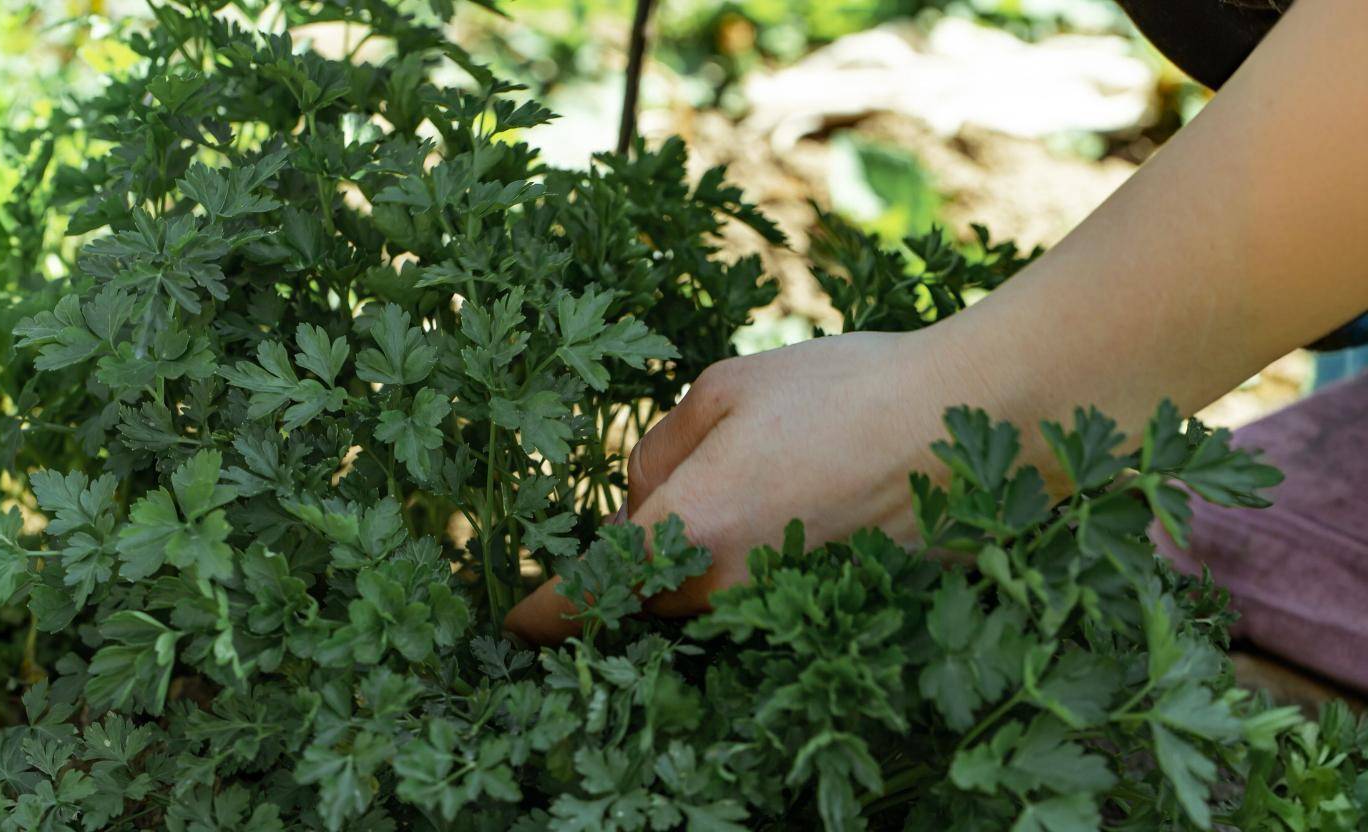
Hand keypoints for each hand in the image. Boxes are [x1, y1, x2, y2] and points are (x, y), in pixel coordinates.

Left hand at [504, 329, 967, 643]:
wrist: (975, 422)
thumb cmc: (845, 391)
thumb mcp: (727, 387)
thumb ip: (661, 450)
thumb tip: (640, 496)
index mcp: (690, 530)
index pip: (588, 597)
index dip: (542, 615)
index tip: (512, 624)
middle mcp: (731, 592)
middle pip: (648, 598)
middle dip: (636, 564)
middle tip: (664, 504)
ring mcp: (786, 614)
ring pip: (706, 603)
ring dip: (699, 567)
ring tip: (753, 495)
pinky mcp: (831, 617)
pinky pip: (764, 606)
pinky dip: (757, 573)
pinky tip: (801, 512)